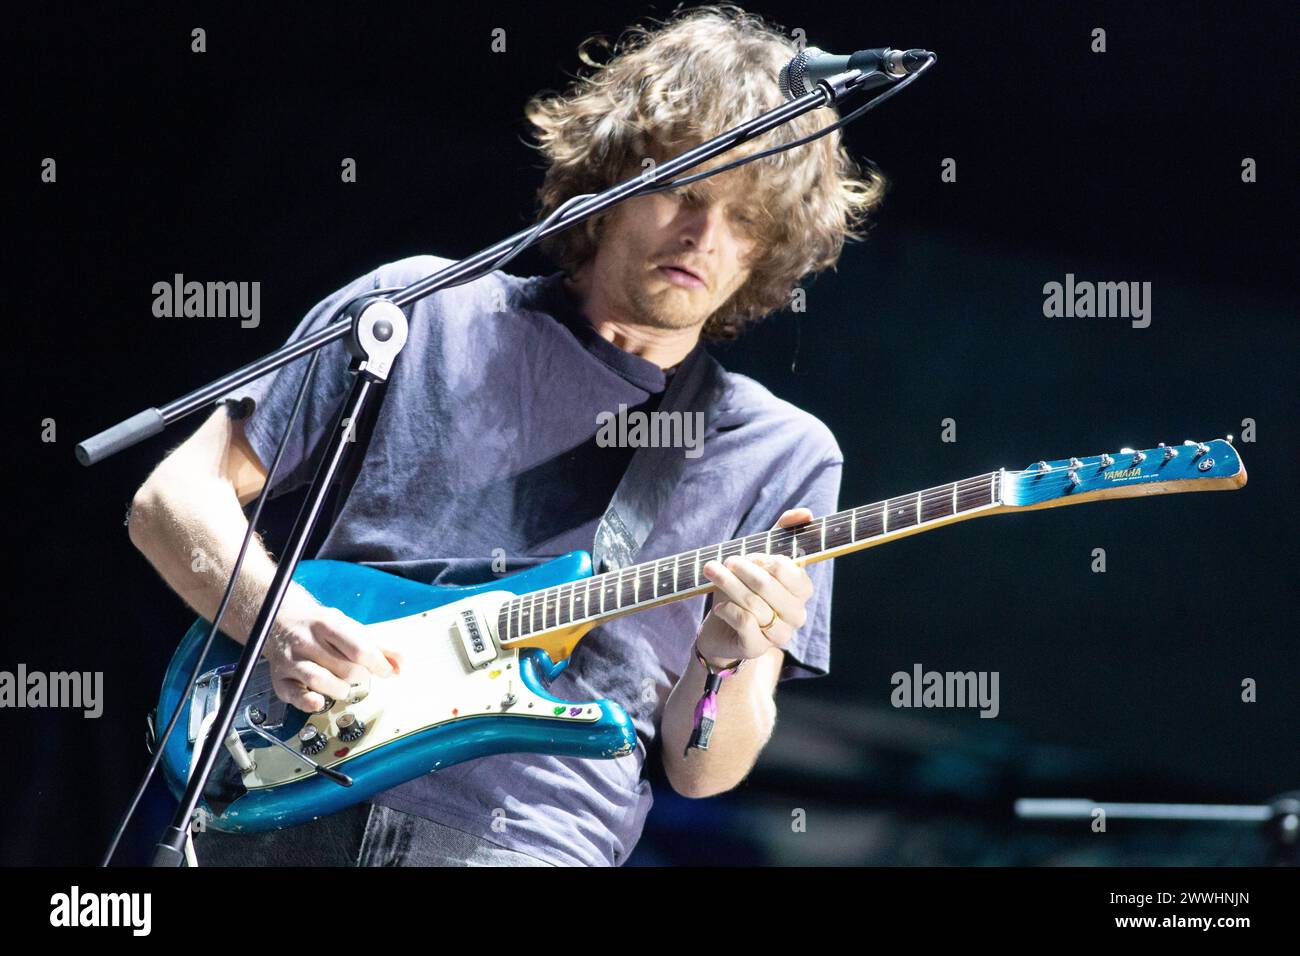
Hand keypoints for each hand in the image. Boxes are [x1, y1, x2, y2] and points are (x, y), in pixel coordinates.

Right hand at [265, 599, 403, 711]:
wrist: (280, 620)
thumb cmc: (320, 626)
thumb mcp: (348, 627)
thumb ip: (377, 646)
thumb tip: (401, 663)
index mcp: (326, 624)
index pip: (358, 649)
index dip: (378, 664)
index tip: (386, 671)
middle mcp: (306, 641)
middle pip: (345, 669)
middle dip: (360, 675)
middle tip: (361, 673)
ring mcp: (291, 660)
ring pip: (321, 681)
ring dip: (341, 689)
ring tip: (344, 685)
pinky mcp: (280, 679)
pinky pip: (294, 695)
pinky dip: (308, 702)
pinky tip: (319, 701)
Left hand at [696, 507, 815, 668]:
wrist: (721, 629)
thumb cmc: (744, 589)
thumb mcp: (760, 559)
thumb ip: (783, 533)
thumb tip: (806, 513)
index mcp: (802, 590)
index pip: (787, 569)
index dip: (763, 560)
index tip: (746, 554)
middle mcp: (796, 614)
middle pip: (767, 584)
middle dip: (742, 569)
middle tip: (725, 560)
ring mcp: (780, 634)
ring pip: (753, 603)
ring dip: (727, 583)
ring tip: (710, 570)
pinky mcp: (758, 647)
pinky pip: (744, 622)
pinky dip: (728, 609)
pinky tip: (719, 606)